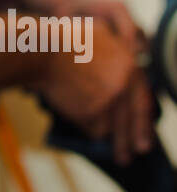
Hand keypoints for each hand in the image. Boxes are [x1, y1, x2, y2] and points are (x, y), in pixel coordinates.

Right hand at [29, 18, 154, 164]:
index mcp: (129, 67)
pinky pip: (92, 128)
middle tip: (134, 155)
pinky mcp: (88, 112)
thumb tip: (128, 58)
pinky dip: (88, 129)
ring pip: (111, 128)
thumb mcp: (101, 34)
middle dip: (133, 141)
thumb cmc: (67, 39)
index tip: (145, 135)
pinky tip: (84, 127)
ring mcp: (106, 101)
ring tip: (119, 156)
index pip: (143, 100)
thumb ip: (118, 50)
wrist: (45, 51)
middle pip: (132, 121)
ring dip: (111, 138)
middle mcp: (122, 86)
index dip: (145, 120)